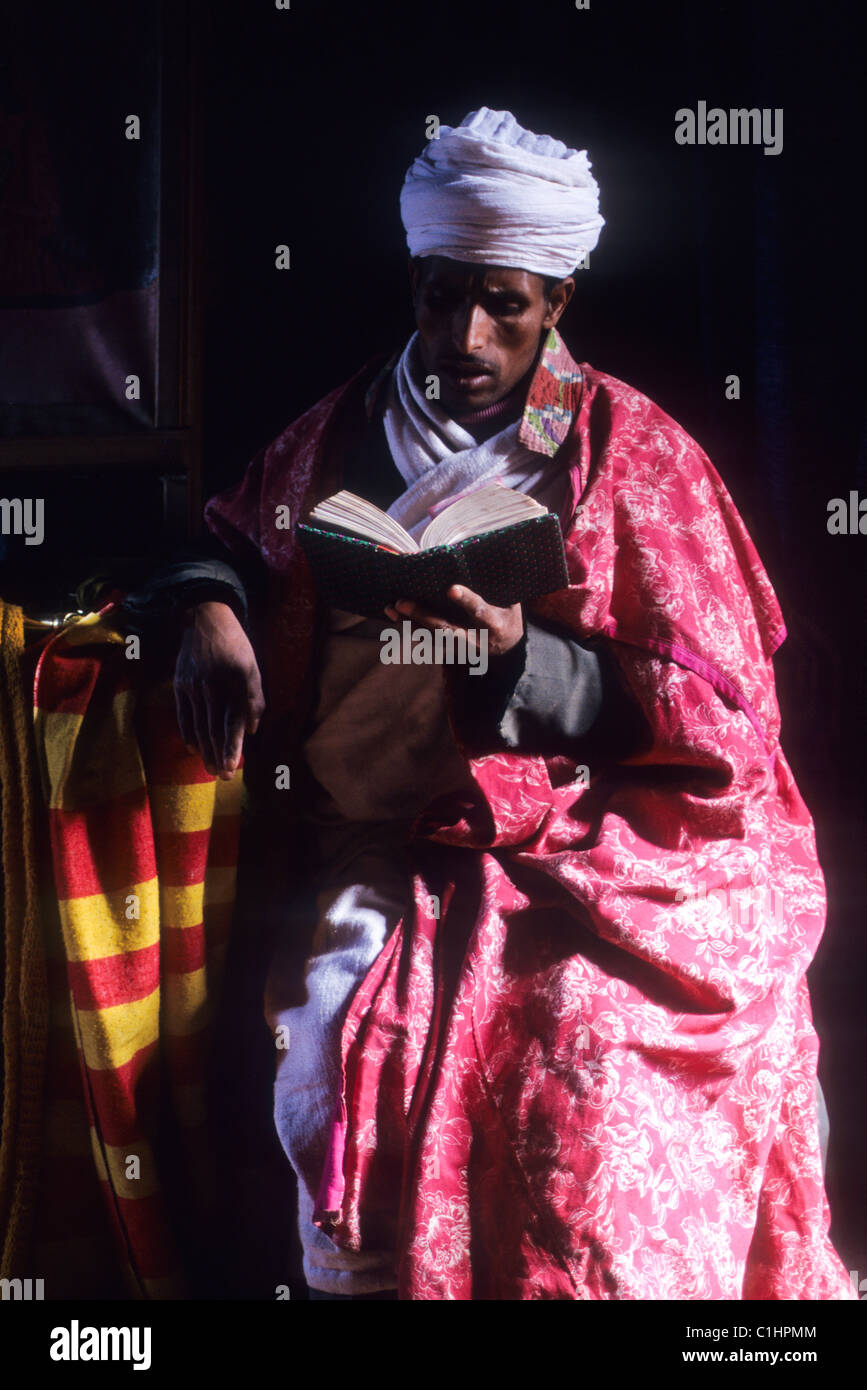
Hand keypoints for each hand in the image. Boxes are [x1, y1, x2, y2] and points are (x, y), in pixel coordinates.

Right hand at [173, 601, 264, 777]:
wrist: (204, 619)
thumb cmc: (235, 646)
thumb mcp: (253, 667)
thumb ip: (255, 698)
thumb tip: (253, 729)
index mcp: (235, 684)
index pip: (233, 723)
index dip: (232, 747)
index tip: (232, 768)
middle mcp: (214, 687)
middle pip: (214, 729)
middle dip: (218, 755)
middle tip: (222, 777)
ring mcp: (194, 686)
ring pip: (199, 726)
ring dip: (205, 750)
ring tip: (210, 769)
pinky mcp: (180, 684)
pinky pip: (183, 715)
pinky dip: (188, 733)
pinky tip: (193, 748)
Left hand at [384, 584, 523, 659]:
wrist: (507, 650)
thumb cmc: (507, 616)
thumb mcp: (510, 603)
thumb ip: (494, 586)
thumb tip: (479, 557)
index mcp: (494, 625)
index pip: (479, 611)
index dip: (466, 600)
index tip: (451, 589)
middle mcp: (476, 640)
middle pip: (446, 629)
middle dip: (423, 616)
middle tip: (402, 602)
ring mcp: (461, 649)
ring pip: (432, 637)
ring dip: (410, 623)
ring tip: (391, 608)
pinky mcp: (450, 652)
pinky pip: (427, 640)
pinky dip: (410, 628)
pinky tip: (394, 617)